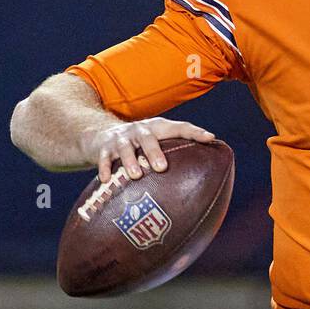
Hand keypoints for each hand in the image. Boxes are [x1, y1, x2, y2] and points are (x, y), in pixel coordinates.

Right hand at [80, 117, 214, 181]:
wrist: (100, 136)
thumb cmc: (138, 145)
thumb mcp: (155, 142)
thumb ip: (174, 153)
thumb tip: (204, 176)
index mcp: (158, 128)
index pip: (179, 127)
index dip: (195, 132)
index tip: (210, 138)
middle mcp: (140, 130)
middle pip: (148, 138)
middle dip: (155, 152)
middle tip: (162, 168)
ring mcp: (121, 138)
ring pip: (125, 148)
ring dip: (130, 161)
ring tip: (136, 176)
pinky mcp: (103, 148)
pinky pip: (104, 158)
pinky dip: (105, 168)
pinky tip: (107, 180)